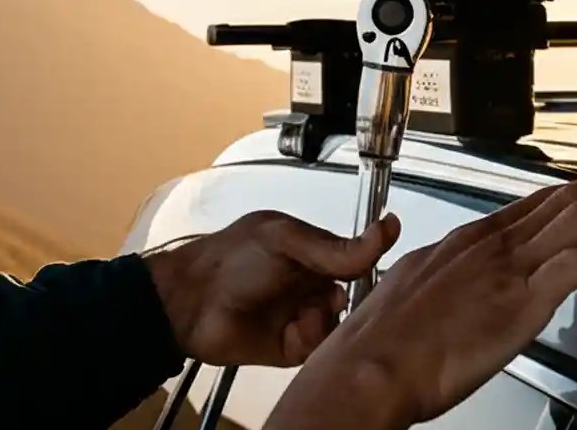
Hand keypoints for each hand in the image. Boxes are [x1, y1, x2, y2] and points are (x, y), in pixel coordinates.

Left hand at [143, 210, 400, 366]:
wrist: (189, 303)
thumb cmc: (231, 259)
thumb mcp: (286, 240)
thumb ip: (335, 246)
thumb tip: (387, 229)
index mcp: (311, 252)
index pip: (355, 260)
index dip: (367, 265)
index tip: (372, 267)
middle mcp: (310, 284)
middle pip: (353, 295)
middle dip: (348, 298)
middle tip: (327, 294)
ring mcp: (301, 316)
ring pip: (339, 324)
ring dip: (326, 320)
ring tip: (303, 314)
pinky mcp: (291, 347)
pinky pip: (319, 348)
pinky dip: (312, 340)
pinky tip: (295, 330)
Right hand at [267, 164, 576, 428]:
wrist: (366, 369)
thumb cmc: (378, 345)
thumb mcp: (409, 295)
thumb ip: (441, 282)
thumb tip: (455, 287)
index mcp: (463, 243)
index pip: (532, 205)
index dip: (573, 191)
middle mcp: (488, 244)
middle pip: (564, 199)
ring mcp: (507, 267)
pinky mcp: (522, 298)